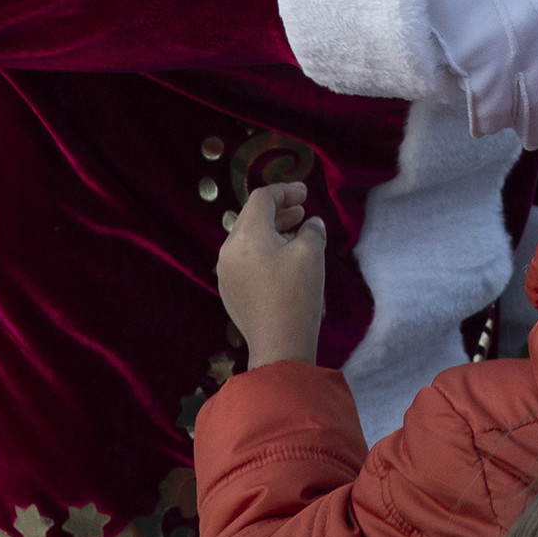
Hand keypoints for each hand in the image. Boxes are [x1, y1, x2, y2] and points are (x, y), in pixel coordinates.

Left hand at [216, 182, 325, 368]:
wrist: (279, 345)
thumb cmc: (296, 294)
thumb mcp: (311, 254)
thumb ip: (312, 230)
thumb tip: (311, 224)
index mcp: (246, 235)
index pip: (262, 198)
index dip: (285, 191)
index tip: (305, 194)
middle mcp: (229, 250)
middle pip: (251, 217)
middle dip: (278, 210)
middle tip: (302, 211)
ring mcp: (225, 272)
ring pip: (247, 239)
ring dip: (271, 230)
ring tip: (295, 233)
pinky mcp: (229, 291)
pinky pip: (244, 259)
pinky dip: (263, 250)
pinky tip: (283, 260)